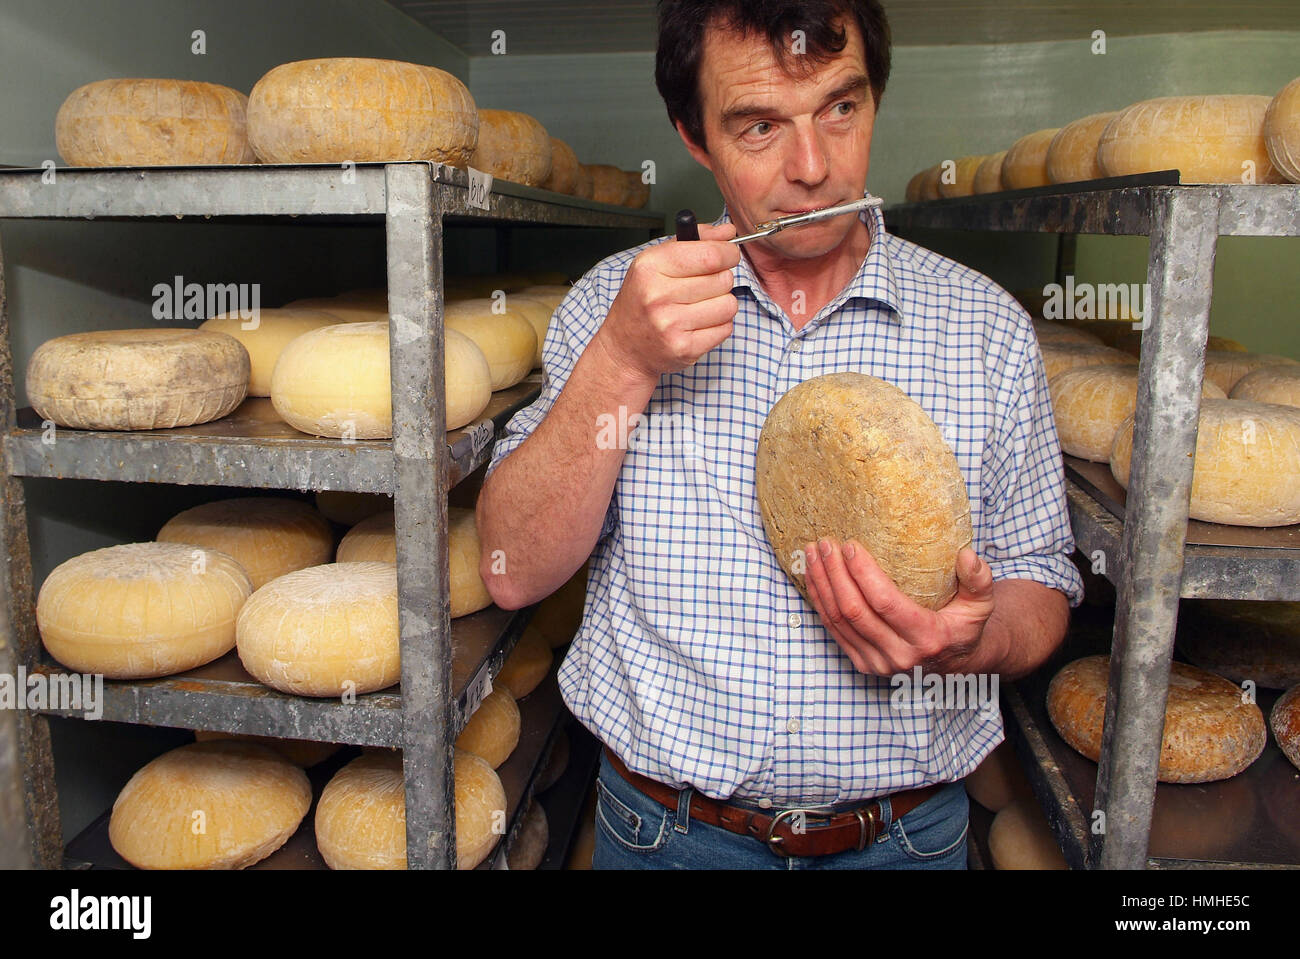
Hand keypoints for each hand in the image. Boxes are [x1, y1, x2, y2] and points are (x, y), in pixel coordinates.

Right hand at [596, 222, 740, 382]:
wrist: (625, 346)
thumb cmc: (642, 300)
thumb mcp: (657, 262)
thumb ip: (693, 241)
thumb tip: (728, 231)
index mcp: (650, 267)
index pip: (709, 255)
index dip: (728, 253)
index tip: (728, 255)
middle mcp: (658, 296)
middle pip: (723, 279)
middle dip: (722, 280)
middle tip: (705, 286)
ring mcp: (670, 325)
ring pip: (728, 305)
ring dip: (722, 304)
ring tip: (701, 306)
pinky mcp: (684, 348)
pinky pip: (725, 329)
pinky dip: (718, 325)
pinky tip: (699, 324)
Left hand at [802, 539, 996, 676]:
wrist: (956, 663)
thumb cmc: (965, 625)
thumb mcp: (981, 604)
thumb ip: (979, 579)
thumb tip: (967, 556)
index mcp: (928, 638)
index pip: (885, 602)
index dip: (863, 573)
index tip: (850, 545)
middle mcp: (900, 656)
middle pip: (855, 611)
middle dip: (834, 573)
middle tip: (825, 543)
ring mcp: (878, 663)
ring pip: (838, 621)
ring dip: (821, 585)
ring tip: (813, 554)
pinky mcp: (863, 664)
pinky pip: (834, 631)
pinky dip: (820, 602)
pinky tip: (814, 577)